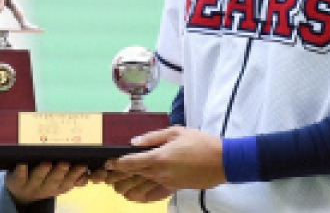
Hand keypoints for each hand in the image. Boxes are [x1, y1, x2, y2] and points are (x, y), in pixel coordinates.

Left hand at [5, 162, 89, 203]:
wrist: (20, 195)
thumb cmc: (44, 183)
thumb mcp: (59, 184)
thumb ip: (73, 178)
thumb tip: (88, 175)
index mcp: (57, 188)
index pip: (68, 182)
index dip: (75, 175)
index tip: (82, 165)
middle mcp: (45, 188)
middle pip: (53, 181)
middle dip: (60, 173)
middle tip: (65, 163)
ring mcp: (30, 186)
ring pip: (37, 179)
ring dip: (42, 172)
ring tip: (47, 163)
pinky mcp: (16, 181)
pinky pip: (19, 177)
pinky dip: (21, 170)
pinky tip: (23, 163)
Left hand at [105, 126, 224, 190]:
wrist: (221, 161)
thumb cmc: (200, 142)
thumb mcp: (176, 132)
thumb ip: (153, 137)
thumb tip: (134, 142)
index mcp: (159, 157)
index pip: (130, 163)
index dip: (116, 163)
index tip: (108, 163)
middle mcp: (160, 173)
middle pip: (132, 177)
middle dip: (117, 176)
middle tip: (108, 175)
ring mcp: (166, 183)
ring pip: (140, 189)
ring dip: (126, 188)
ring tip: (117, 185)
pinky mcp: (173, 189)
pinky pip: (153, 196)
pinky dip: (141, 197)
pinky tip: (135, 195)